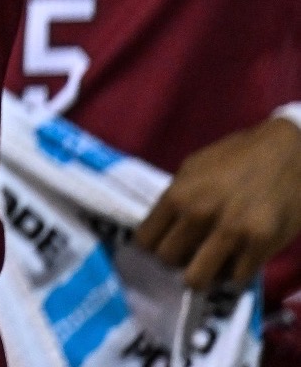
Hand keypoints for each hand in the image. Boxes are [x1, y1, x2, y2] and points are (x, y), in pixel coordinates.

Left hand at [136, 114, 300, 288]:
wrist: (288, 153)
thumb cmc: (238, 158)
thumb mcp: (194, 170)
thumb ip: (176, 200)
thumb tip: (162, 231)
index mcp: (178, 195)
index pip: (144, 241)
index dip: (154, 247)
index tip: (166, 246)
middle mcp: (199, 215)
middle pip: (167, 261)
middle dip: (177, 261)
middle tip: (191, 254)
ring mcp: (231, 232)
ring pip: (196, 279)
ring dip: (204, 275)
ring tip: (213, 263)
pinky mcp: (261, 245)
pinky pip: (234, 279)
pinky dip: (234, 275)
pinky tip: (238, 259)